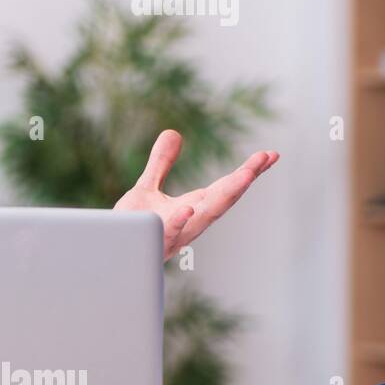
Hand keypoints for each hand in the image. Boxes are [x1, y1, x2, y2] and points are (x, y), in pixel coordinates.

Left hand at [114, 129, 278, 260]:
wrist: (113, 251)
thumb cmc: (132, 225)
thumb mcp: (147, 187)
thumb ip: (161, 163)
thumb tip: (173, 133)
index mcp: (194, 206)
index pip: (226, 186)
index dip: (248, 171)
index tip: (271, 154)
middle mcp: (192, 219)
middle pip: (224, 197)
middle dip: (245, 178)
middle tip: (265, 158)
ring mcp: (177, 232)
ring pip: (206, 214)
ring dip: (226, 195)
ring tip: (246, 175)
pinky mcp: (156, 241)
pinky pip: (170, 232)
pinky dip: (180, 221)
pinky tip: (188, 208)